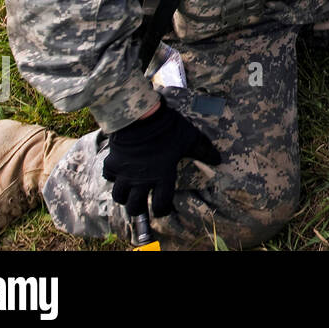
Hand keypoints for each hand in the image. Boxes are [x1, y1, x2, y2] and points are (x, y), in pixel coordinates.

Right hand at [102, 98, 220, 216]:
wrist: (142, 117)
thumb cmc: (169, 129)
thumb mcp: (190, 139)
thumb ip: (203, 151)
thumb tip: (218, 160)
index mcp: (162, 177)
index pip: (160, 205)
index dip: (162, 210)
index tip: (163, 208)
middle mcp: (142, 180)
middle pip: (135, 207)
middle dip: (139, 209)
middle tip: (143, 205)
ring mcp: (125, 173)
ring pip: (119, 196)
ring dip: (124, 197)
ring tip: (130, 193)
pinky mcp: (113, 163)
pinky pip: (109, 177)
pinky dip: (114, 177)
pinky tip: (120, 171)